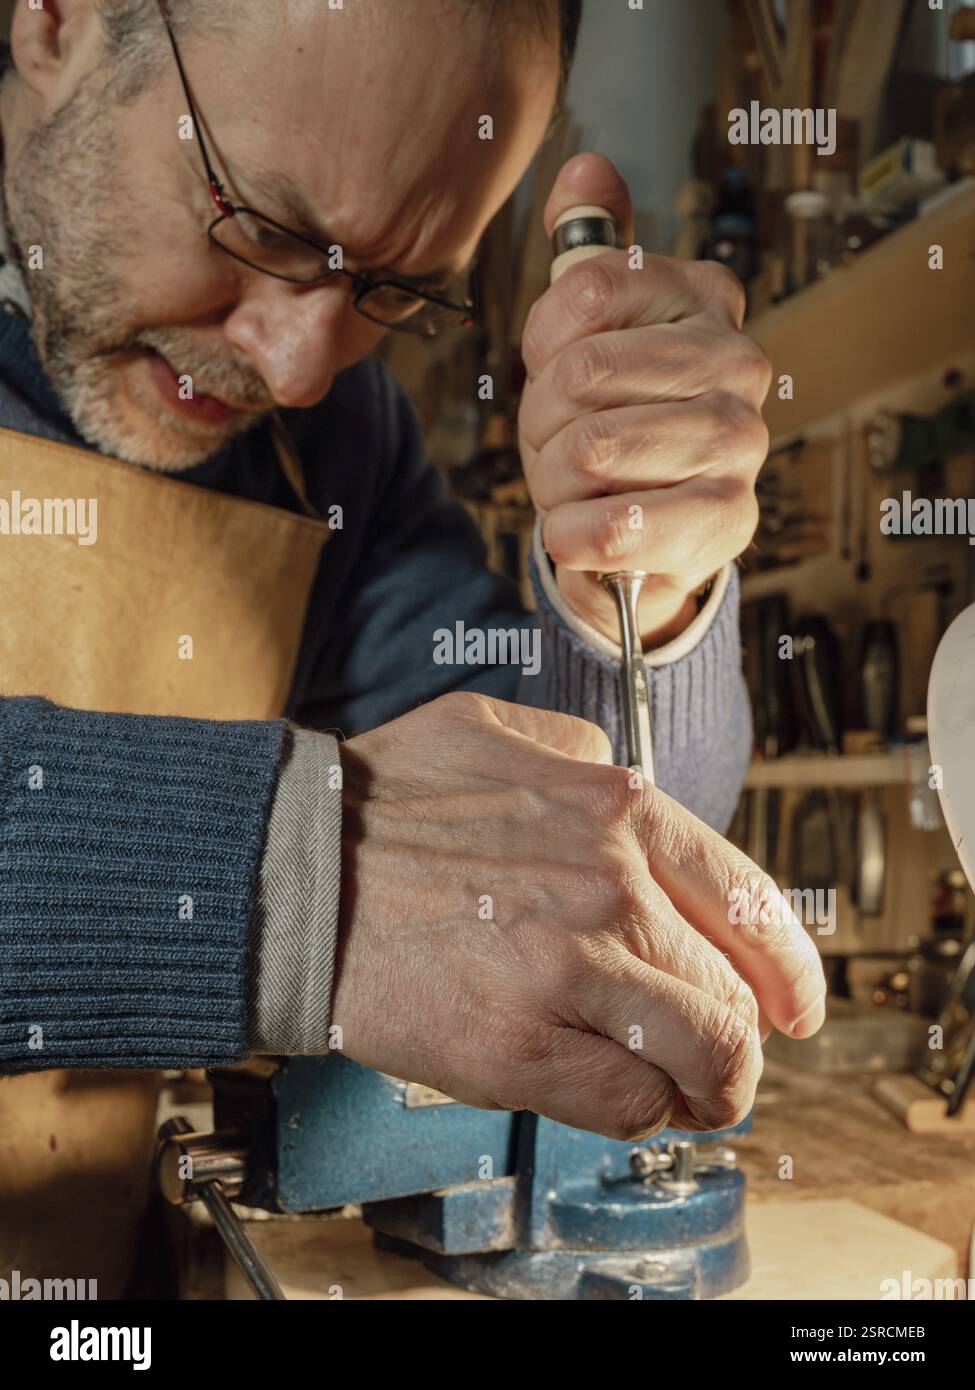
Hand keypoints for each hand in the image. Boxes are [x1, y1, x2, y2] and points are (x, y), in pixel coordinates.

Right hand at [331, 692, 824, 1139]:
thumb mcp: (497, 728)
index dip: (792, 969)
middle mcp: (610, 886)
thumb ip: (580, 749)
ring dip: (709, 1087)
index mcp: (616, 810)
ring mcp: (569, 968)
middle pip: (735, 992)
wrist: (293, 869)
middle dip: (742, 1040)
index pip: (753, 901)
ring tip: (687, 1094)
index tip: (795, 1004)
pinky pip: (629, 1104)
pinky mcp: (518, 1045)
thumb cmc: (384, 802)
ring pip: (705, 1056)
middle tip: (724, 1062)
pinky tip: (619, 1097)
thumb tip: (620, 784)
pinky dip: (641, 1112)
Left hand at [519, 153, 771, 646]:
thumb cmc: (614, 421)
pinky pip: (612, 525)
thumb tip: (586, 171)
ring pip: (589, 450)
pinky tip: (580, 531)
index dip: (542, 344)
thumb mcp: (590, 329)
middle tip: (558, 443)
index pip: (583, 294)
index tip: (555, 369)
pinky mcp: (728, 520)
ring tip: (576, 487)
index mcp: (703, 298)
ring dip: (554, 481)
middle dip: (542, 421)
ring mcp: (741, 442)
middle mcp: (738, 361)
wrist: (647, 531)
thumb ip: (586, 246)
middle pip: (582, 376)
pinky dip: (571, 534)